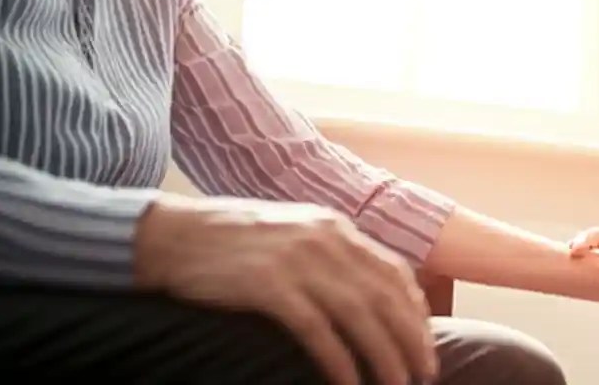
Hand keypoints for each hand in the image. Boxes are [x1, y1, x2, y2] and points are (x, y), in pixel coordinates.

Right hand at [135, 193, 436, 384]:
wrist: (172, 234)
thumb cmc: (232, 242)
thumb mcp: (294, 234)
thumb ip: (330, 256)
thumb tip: (366, 294)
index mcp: (336, 228)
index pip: (394, 272)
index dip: (415, 311)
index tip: (426, 344)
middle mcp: (326, 240)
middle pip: (385, 296)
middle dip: (411, 339)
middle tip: (425, 374)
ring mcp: (298, 261)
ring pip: (360, 315)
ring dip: (385, 355)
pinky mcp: (269, 286)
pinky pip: (317, 330)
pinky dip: (338, 360)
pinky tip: (349, 384)